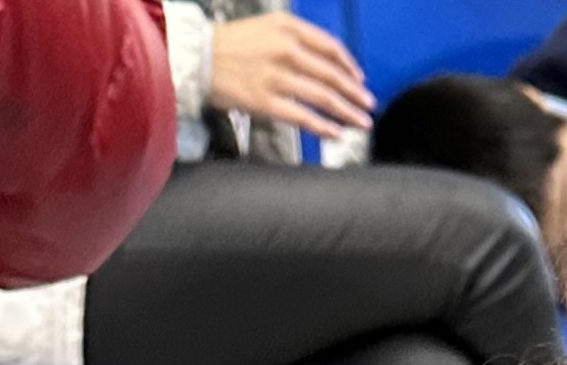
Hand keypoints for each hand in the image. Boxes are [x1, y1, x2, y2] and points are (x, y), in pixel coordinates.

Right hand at [205, 10, 370, 137]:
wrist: (199, 58)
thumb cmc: (231, 45)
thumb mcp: (266, 28)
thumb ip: (296, 40)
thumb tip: (325, 62)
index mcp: (287, 28)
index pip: (330, 47)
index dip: (350, 66)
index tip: (360, 80)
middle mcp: (285, 49)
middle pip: (331, 74)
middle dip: (355, 93)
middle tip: (368, 105)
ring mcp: (276, 76)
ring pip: (322, 96)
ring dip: (346, 112)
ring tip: (360, 123)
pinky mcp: (266, 101)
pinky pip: (303, 117)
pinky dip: (323, 127)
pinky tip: (336, 134)